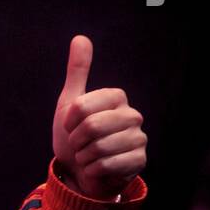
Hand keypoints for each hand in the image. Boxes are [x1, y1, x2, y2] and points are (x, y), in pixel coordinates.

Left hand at [52, 34, 146, 199]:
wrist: (81, 171)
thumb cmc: (75, 136)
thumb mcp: (70, 104)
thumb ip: (77, 72)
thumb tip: (80, 38)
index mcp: (116, 97)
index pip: (82, 106)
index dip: (69, 120)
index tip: (71, 126)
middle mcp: (132, 115)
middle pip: (92, 126)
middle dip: (76, 140)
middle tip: (79, 144)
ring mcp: (139, 138)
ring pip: (99, 147)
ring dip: (84, 156)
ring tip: (89, 155)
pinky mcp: (140, 160)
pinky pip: (107, 165)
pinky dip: (93, 169)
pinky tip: (97, 168)